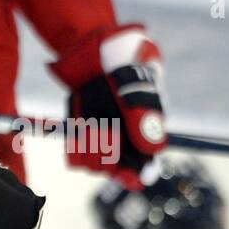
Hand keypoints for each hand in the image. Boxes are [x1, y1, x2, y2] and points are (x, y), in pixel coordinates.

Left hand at [50, 25, 166, 189]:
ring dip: (90, 147)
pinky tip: (79, 126)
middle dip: (108, 154)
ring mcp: (104, 142)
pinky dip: (75, 145)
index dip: (139, 175)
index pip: (147, 166)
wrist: (93, 52)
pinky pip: (76, 158)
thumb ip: (144, 114)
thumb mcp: (135, 83)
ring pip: (95, 167)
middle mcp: (127, 142)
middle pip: (117, 171)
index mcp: (149, 131)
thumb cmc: (124, 63)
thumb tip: (153, 150)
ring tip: (92, 121)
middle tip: (104, 127)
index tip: (128, 176)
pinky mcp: (83, 139)